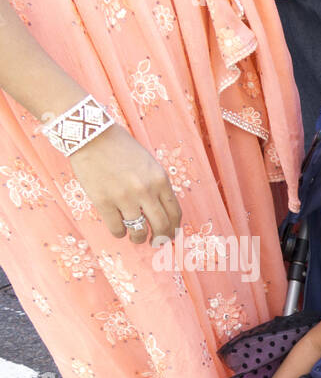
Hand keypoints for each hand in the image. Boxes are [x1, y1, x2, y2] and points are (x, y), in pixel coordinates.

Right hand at [68, 125, 180, 242]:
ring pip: (139, 231)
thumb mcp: (149, 164)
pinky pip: (117, 228)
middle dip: (160, 239)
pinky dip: (120, 233)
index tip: (170, 234)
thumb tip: (162, 212)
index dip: (174, 228)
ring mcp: (124, 197)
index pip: (175, 213)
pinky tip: (120, 231)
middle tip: (156, 242)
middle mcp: (145, 190)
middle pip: (161, 226)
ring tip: (136, 238)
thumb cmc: (120, 148)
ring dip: (138, 238)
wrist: (90, 135)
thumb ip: (157, 185)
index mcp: (160, 180)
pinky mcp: (103, 201)